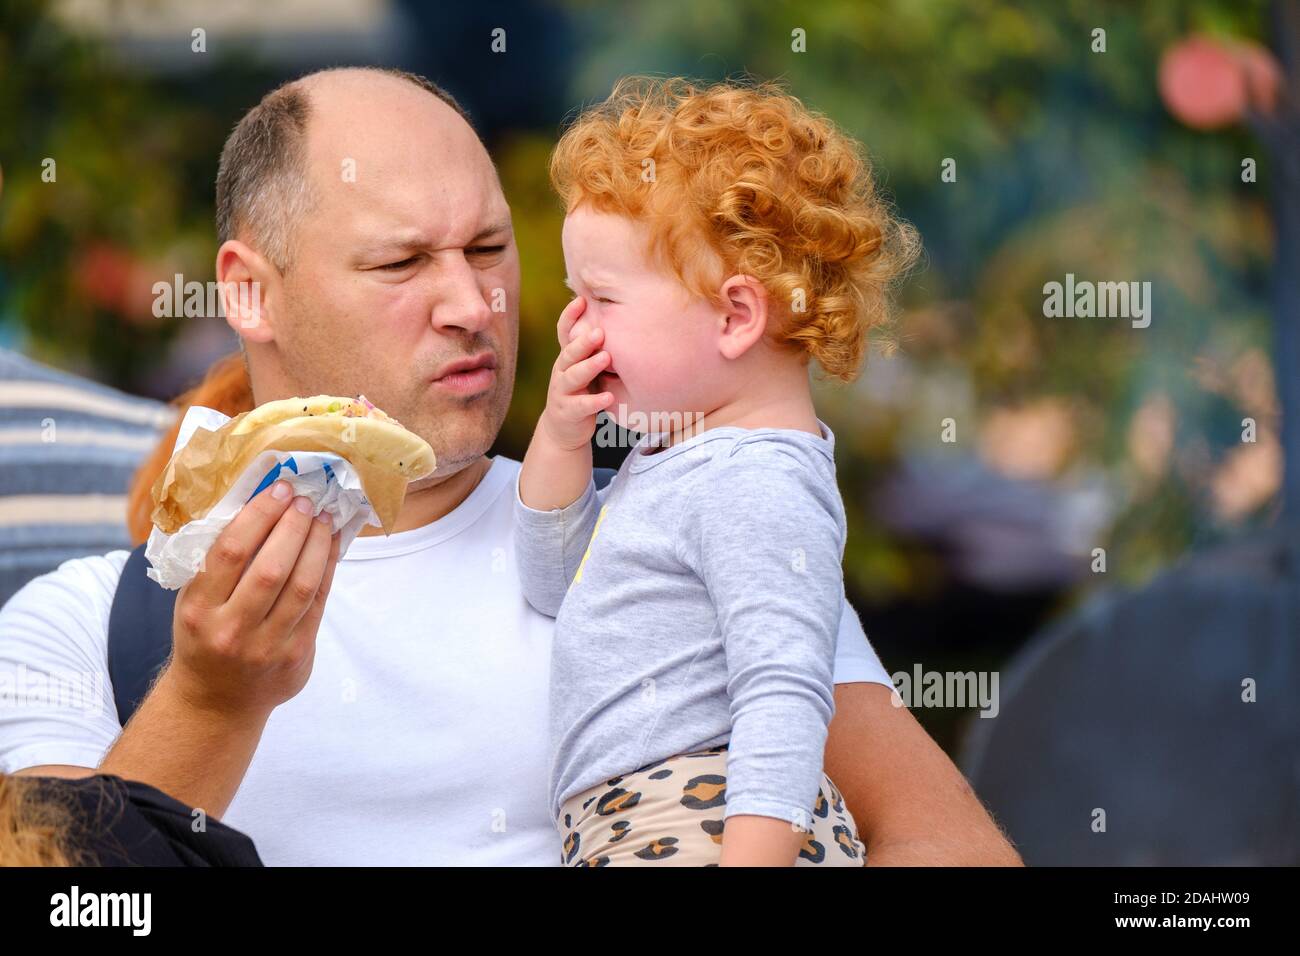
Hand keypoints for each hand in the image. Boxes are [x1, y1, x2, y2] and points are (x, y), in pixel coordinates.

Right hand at [168, 480, 341, 717]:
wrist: (216, 702)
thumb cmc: (205, 635)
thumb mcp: (194, 601)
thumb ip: (219, 561)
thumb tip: (260, 502)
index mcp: (198, 609)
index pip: (231, 552)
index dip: (260, 515)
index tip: (279, 489)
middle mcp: (231, 630)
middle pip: (271, 568)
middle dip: (293, 526)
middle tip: (305, 499)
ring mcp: (267, 647)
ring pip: (302, 586)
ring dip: (317, 544)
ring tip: (323, 517)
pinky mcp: (297, 656)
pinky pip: (319, 603)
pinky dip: (328, 568)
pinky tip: (330, 545)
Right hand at [538, 296, 614, 451]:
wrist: (564, 428)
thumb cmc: (581, 391)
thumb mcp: (583, 367)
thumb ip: (593, 349)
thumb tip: (618, 318)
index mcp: (567, 357)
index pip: (564, 333)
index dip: (569, 316)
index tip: (580, 300)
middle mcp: (561, 371)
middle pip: (569, 353)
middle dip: (583, 342)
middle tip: (599, 332)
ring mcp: (562, 391)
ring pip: (573, 377)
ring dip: (589, 367)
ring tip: (605, 358)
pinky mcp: (568, 411)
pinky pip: (581, 406)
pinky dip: (595, 401)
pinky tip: (609, 397)